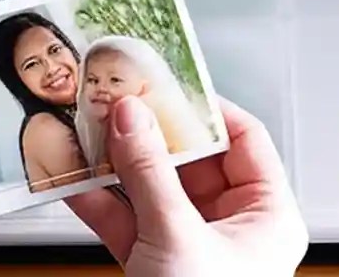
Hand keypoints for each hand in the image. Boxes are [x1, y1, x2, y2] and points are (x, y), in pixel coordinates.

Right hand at [66, 96, 307, 275]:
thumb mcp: (178, 240)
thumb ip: (150, 174)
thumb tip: (132, 117)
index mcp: (266, 216)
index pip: (241, 138)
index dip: (202, 105)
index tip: (163, 80)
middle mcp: (230, 227)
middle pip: (187, 158)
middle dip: (145, 132)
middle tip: (113, 102)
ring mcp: (188, 245)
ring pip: (149, 187)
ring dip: (113, 163)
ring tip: (83, 133)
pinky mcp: (151, 264)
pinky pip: (125, 220)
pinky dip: (97, 201)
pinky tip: (72, 180)